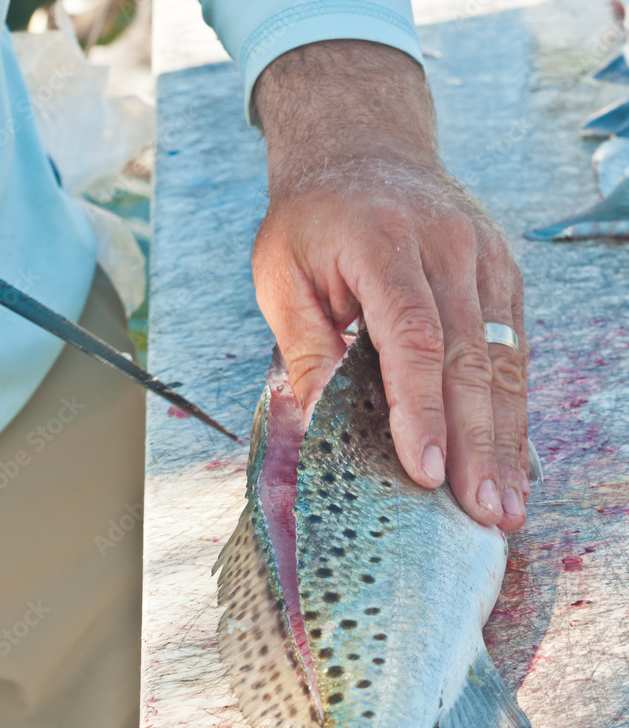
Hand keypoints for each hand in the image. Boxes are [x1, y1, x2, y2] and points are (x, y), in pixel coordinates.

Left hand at [252, 41, 527, 531]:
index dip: (420, 411)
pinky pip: (515, 348)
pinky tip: (513, 459)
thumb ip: (302, 346)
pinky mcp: (502, 275)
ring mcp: (484, 259)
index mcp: (382, 243)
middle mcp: (446, 248)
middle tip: (484, 512)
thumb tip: (319, 422)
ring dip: (507, 439)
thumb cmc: (312, 219)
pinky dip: (514, 410)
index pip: (411, 338)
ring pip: (504, 359)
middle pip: (469, 357)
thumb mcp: (281, 274)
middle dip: (477, 444)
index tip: (425, 473)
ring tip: (507, 505)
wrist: (363, 147)